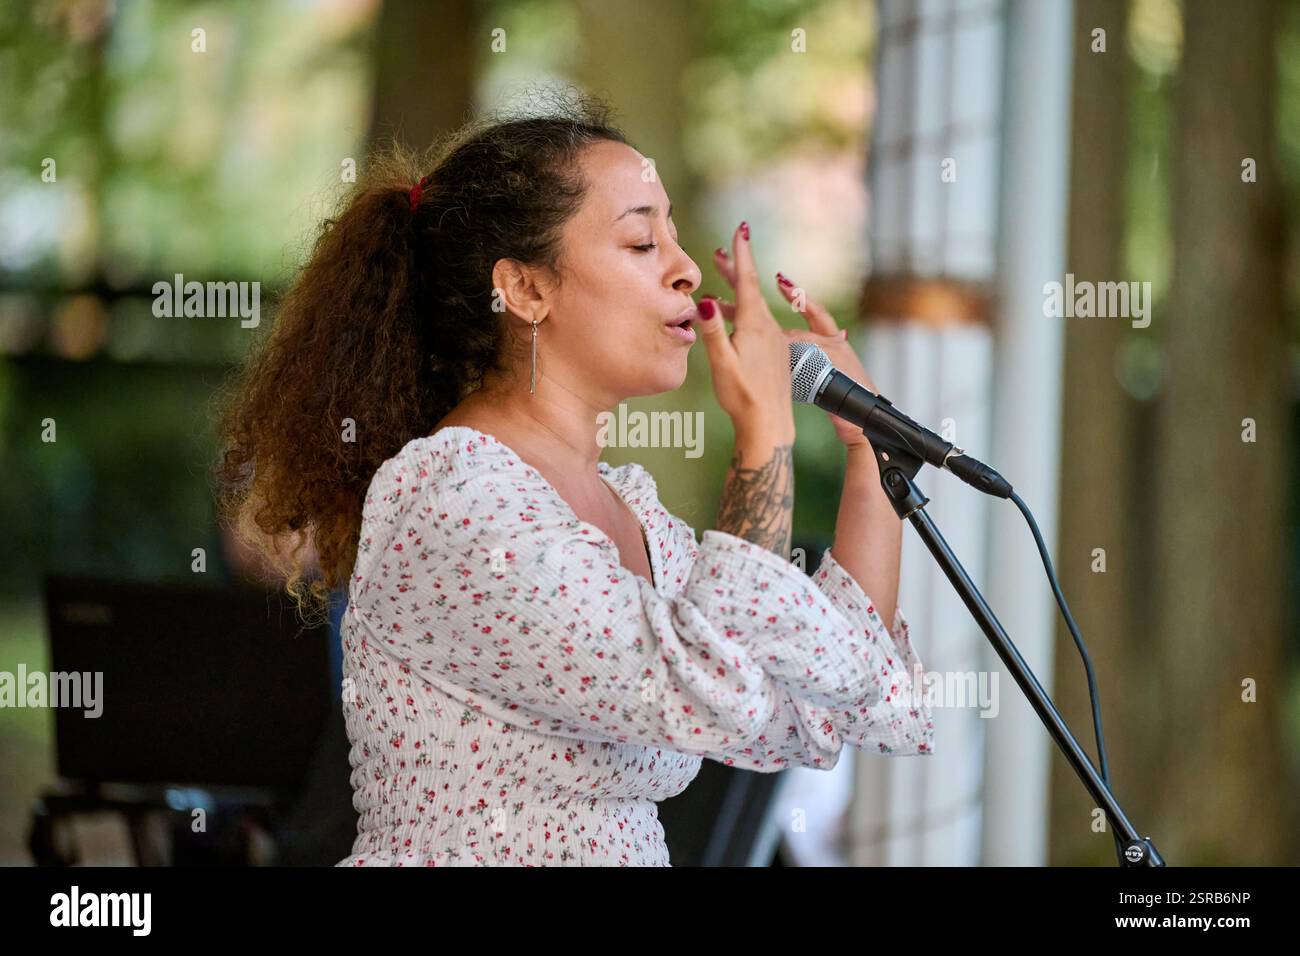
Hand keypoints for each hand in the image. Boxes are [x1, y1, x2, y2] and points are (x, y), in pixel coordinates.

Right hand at [709, 250, 876, 448]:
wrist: (769, 424)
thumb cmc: (742, 395)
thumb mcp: (721, 362)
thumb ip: (712, 330)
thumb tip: (704, 299)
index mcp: (754, 325)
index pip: (747, 281)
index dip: (743, 254)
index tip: (742, 228)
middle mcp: (768, 328)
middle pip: (749, 290)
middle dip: (735, 268)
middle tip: (721, 250)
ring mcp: (774, 341)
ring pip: (753, 308)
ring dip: (737, 294)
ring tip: (719, 285)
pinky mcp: (775, 354)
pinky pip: (758, 326)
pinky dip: (743, 315)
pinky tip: (734, 322)